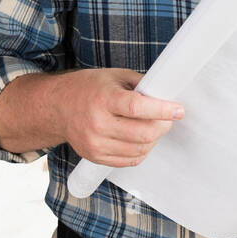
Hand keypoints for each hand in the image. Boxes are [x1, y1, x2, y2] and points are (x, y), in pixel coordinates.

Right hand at [55, 68, 184, 167]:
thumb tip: (167, 95)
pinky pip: (130, 160)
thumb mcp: (115, 76)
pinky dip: (143, 150)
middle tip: (168, 118)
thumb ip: (141, 85)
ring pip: (140, 149)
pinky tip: (142, 138)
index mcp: (103, 99)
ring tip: (154, 126)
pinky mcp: (95, 157)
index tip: (178, 110)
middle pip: (143, 134)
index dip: (162, 110)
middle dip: (163, 126)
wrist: (58, 106)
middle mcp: (97, 123)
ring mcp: (95, 143)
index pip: (138, 108)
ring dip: (154, 139)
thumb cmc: (89, 88)